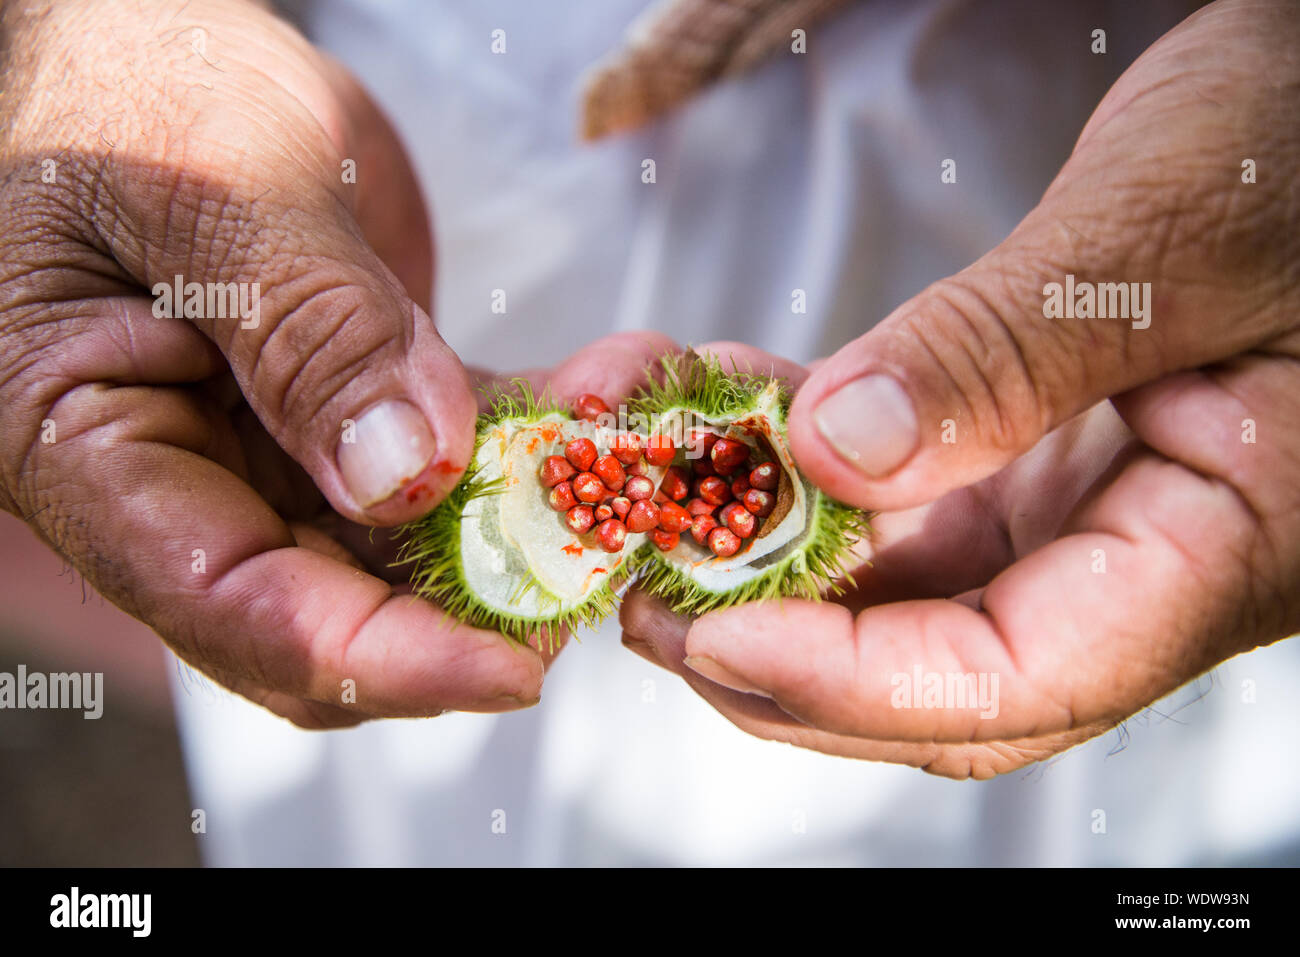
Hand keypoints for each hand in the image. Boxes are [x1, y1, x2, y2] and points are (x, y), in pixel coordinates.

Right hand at [0, 0, 538, 725]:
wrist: (156, 39)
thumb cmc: (136, 85)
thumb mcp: (214, 190)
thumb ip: (309, 332)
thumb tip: (402, 479)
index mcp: (91, 452)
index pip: (233, 606)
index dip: (374, 657)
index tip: (508, 668)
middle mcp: (187, 476)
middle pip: (334, 606)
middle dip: (470, 608)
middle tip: (592, 572)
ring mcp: (276, 447)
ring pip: (411, 547)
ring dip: (525, 524)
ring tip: (626, 471)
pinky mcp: (356, 401)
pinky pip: (453, 456)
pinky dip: (533, 446)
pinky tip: (606, 404)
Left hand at [621, 0, 1299, 777]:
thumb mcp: (1165, 239)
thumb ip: (1004, 359)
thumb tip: (834, 457)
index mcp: (1215, 557)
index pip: (1012, 683)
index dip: (847, 681)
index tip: (714, 633)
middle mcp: (1134, 563)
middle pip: (931, 667)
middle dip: (776, 646)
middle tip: (642, 595)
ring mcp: (1074, 514)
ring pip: (896, 584)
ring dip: (766, 551)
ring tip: (651, 500)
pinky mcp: (1029, 458)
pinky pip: (897, 494)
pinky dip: (802, 464)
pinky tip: (730, 412)